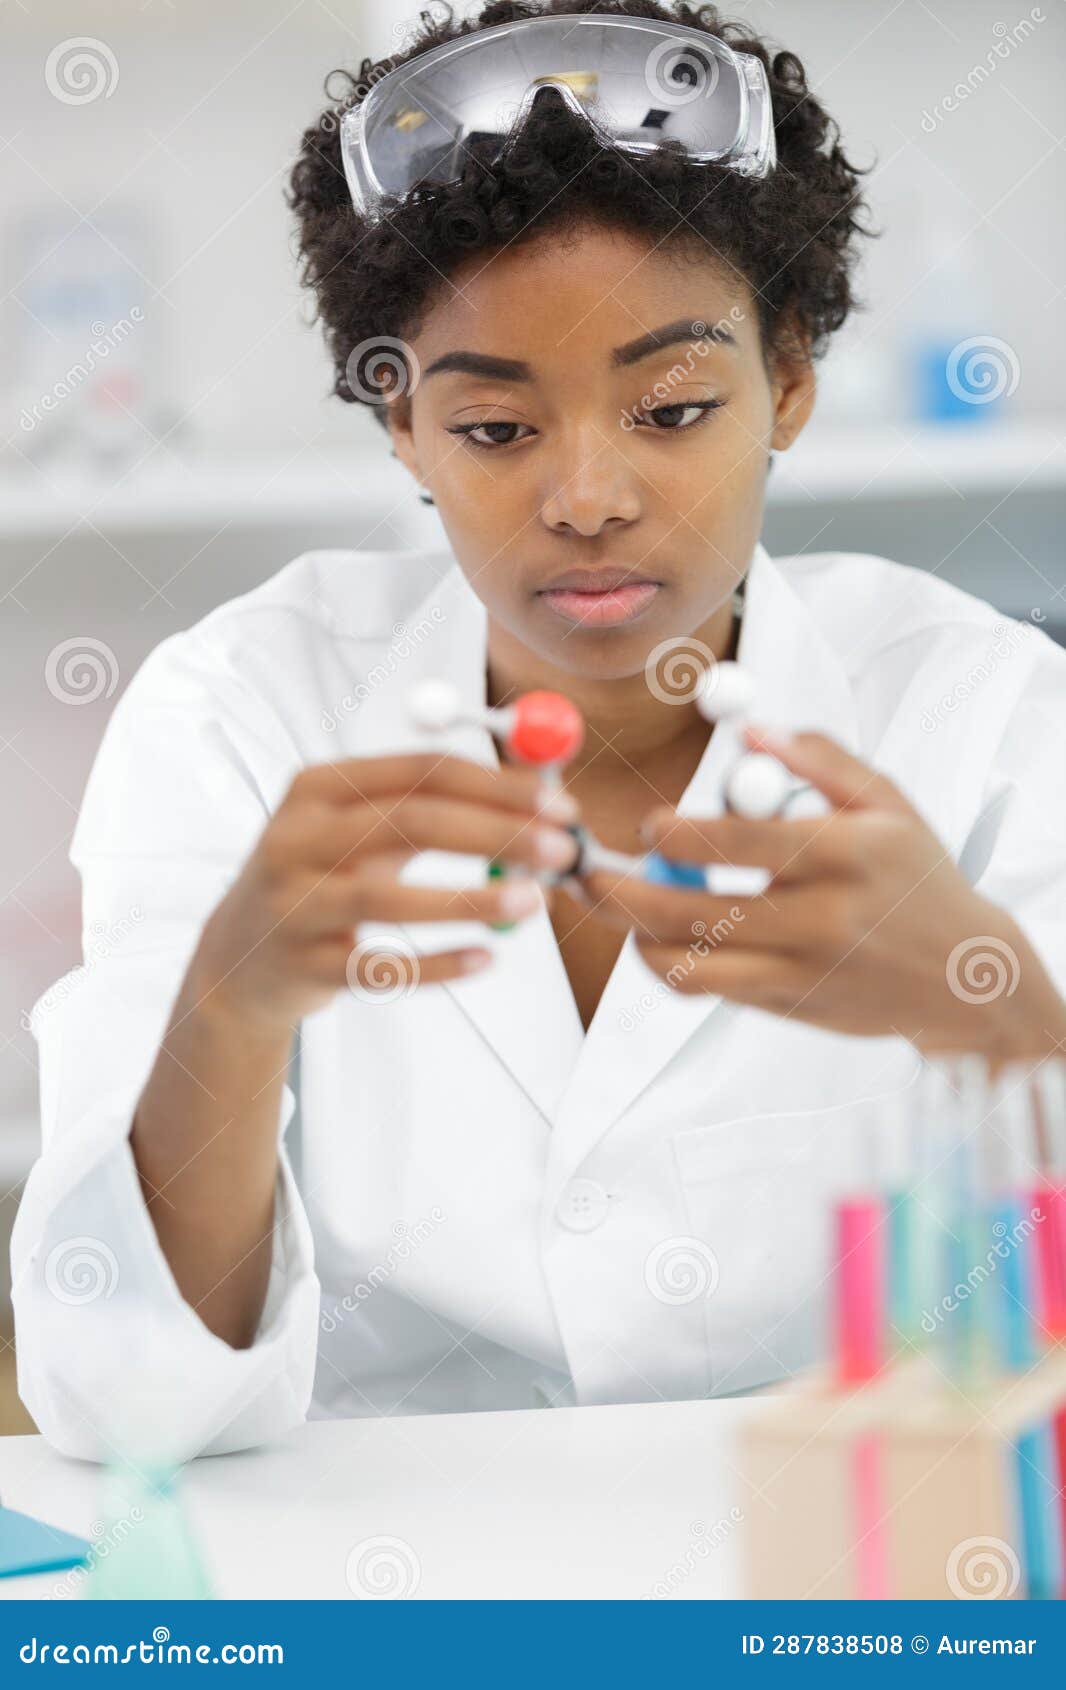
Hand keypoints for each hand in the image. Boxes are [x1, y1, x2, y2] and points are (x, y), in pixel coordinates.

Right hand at [191, 753, 578, 1031]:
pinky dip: (440, 964)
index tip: (557, 803)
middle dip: (497, 833)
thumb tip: (538, 790)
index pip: (420, 771)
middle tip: (562, 850)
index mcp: (318, 787)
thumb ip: (438, 804)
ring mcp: (293, 904)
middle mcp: (295, 837)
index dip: (496, 784)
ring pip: (389, 898)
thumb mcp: (362, 828)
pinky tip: (486, 958)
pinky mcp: (303, 965)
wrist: (241, 957)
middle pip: (411, 823)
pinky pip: (382, 968)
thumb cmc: (323, 878)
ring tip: (535, 902)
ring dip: (472, 900)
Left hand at [579, 725, 1065, 1061]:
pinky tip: (655, 935)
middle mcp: (817, 918)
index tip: (651, 825)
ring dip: (632, 932)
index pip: (736, 844)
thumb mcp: (889, 804)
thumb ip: (820, 759)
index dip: (674, 834)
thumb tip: (751, 735)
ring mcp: (796, 969)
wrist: (961, 977)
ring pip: (683, 962)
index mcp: (843, 855)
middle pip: (688, 910)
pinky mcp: (783, 1004)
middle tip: (584, 868)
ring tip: (612, 901)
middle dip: (618, 888)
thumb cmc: (919, 880)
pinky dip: (665, 963)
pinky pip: (702, 988)